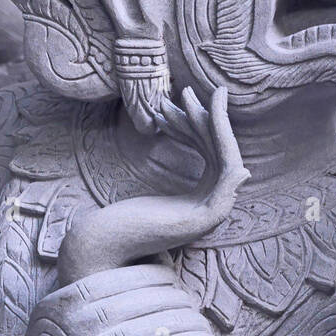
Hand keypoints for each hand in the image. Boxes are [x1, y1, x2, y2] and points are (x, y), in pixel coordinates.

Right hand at [0, 264, 221, 335]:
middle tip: (197, 311)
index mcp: (77, 294)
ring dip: (195, 325)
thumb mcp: (58, 311)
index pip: (138, 276)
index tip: (178, 288)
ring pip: (164, 324)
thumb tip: (141, 268)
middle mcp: (88, 317)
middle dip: (183, 303)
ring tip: (208, 330)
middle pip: (155, 299)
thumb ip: (92, 291)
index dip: (166, 280)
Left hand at [56, 87, 248, 285]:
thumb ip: (174, 169)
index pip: (213, 156)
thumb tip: (181, 146)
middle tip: (187, 90)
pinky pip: (227, 170)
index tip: (189, 99)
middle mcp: (214, 208)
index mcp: (201, 202)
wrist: (107, 245)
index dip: (204, 125)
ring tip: (188, 95)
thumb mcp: (153, 186)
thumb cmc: (123, 218)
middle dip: (207, 117)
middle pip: (222, 153)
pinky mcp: (209, 214)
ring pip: (228, 156)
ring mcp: (214, 214)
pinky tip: (212, 112)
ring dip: (213, 120)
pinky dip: (223, 137)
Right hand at [152, 86, 250, 228]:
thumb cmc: (138, 236)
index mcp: (216, 205)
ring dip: (188, 123)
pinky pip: (192, 158)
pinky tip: (163, 121)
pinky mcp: (184, 195)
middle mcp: (214, 199)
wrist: (104, 247)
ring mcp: (200, 196)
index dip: (222, 121)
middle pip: (216, 147)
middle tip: (184, 91)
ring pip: (203, 148)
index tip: (217, 92)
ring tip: (167, 102)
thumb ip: (219, 200)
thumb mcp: (187, 222)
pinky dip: (180, 137)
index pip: (227, 153)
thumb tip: (245, 171)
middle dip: (201, 117)